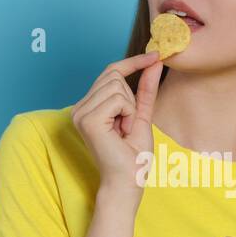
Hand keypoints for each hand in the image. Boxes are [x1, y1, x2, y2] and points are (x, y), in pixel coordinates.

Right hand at [71, 51, 162, 199]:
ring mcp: (80, 112)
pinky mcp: (87, 119)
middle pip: (113, 75)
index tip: (156, 55)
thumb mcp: (142, 115)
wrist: (128, 181)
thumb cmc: (133, 156)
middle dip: (130, 98)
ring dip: (130, 108)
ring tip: (124, 131)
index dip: (133, 61)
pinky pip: (117, 99)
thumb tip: (154, 62)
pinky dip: (127, 114)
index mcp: (89, 106)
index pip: (109, 71)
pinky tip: (121, 132)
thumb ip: (145, 89)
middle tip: (129, 125)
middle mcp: (80, 107)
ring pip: (116, 85)